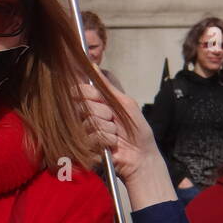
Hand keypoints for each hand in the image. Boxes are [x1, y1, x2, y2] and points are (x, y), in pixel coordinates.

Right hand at [76, 82, 174, 206]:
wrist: (141, 156)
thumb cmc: (137, 129)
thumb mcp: (126, 103)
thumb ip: (108, 87)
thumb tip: (93, 66)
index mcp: (97, 103)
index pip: (80, 91)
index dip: (90, 94)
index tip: (101, 100)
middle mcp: (89, 116)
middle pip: (84, 106)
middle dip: (103, 112)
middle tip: (114, 120)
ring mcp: (87, 132)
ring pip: (89, 121)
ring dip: (108, 128)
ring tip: (116, 134)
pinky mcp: (87, 146)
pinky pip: (92, 136)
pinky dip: (107, 139)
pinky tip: (113, 144)